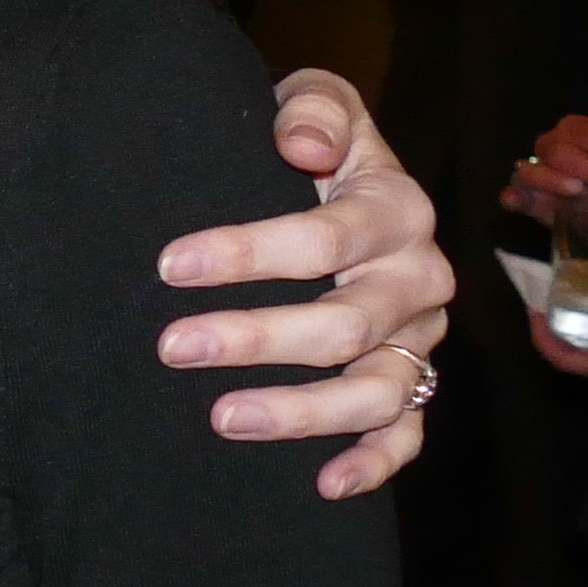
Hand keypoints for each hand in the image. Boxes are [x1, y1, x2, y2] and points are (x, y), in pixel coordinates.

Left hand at [158, 69, 453, 498]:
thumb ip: (314, 108)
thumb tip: (302, 141)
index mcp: (396, 210)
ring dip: (300, 411)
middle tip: (170, 347)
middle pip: (343, 322)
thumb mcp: (316, 102)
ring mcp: (419, 337)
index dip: (249, 252)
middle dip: (254, 337)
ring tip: (221, 418)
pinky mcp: (414, 380)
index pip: (328, 238)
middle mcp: (417, 278)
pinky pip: (407, 432)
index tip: (169, 266)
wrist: (343, 183)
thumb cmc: (312, 144)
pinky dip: (374, 462)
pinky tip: (324, 484)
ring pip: (374, 388)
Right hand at [500, 112, 587, 225]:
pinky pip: (510, 194)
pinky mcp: (521, 197)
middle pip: (561, 151)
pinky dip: (514, 196)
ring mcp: (531, 172)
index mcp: (574, 132)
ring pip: (532, 170)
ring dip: (555, 180)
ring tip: (579, 192)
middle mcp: (548, 146)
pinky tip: (519, 200)